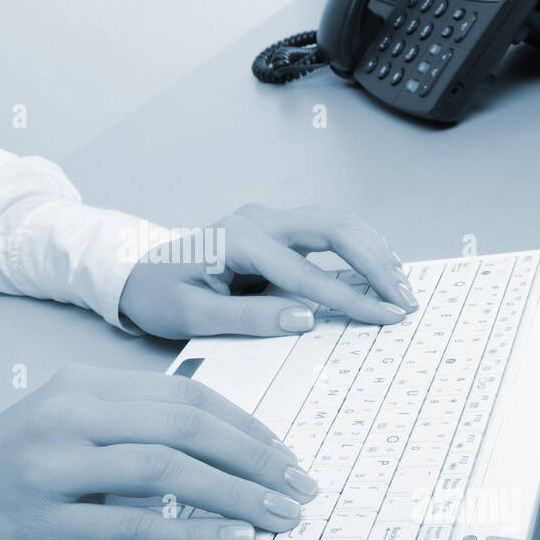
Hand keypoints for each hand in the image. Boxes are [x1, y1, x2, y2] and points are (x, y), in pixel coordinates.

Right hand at [0, 363, 316, 539]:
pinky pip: (135, 529)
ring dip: (235, 493)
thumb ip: (136, 415)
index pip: (185, 395)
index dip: (245, 424)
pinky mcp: (50, 523)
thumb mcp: (71, 414)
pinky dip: (190, 533)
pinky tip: (230, 538)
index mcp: (84, 385)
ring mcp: (57, 469)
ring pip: (165, 472)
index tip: (283, 451)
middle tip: (297, 483)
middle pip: (184, 427)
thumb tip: (225, 437)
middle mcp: (71, 418)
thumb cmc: (19, 457)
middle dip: (254, 457)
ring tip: (278, 513)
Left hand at [118, 204, 416, 338]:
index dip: (351, 297)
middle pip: (335, 228)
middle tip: (405, 299)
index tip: (385, 316)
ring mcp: (269, 222)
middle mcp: (259, 221)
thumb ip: (248, 318)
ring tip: (401, 285)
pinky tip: (379, 268)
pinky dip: (358, 247)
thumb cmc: (157, 293)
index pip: (308, 272)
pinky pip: (327, 231)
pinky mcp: (275, 232)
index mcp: (239, 240)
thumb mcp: (192, 316)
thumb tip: (306, 318)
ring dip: (374, 251)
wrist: (135, 272)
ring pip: (337, 223)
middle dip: (376, 262)